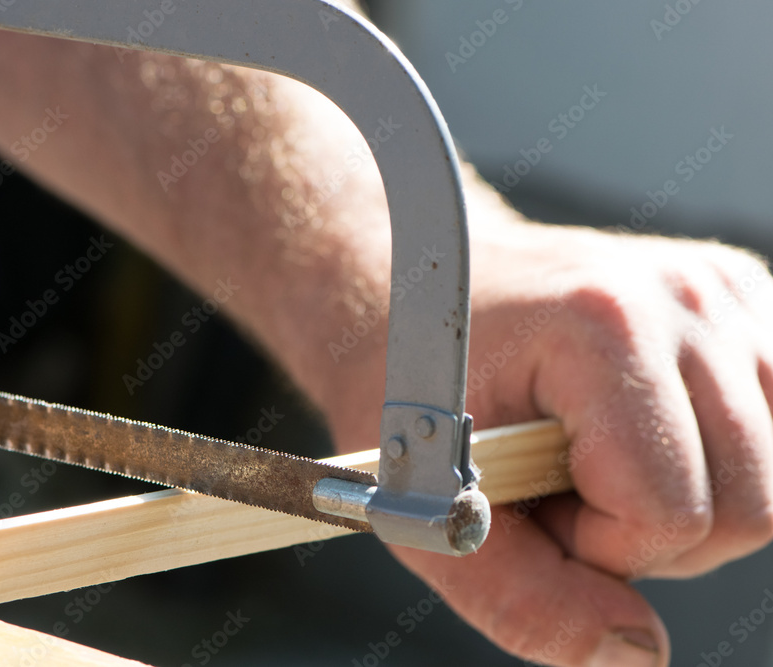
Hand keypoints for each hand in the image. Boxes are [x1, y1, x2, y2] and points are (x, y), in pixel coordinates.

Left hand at [328, 220, 772, 665]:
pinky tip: (646, 436)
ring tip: (593, 455)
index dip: (596, 542)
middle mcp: (684, 295)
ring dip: (690, 500)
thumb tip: (641, 652)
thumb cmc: (408, 390)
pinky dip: (722, 463)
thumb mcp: (425, 504)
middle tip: (559, 482)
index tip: (529, 497)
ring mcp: (723, 293)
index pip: (673, 511)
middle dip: (650, 532)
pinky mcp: (741, 302)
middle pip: (753, 505)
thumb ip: (523, 597)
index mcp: (603, 325)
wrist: (416, 293)